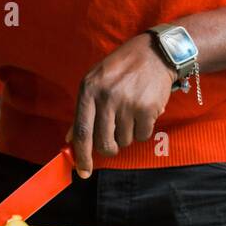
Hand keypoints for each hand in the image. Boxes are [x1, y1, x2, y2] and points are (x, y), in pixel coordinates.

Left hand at [68, 34, 174, 178]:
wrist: (155, 53)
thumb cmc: (122, 68)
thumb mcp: (96, 81)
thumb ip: (83, 110)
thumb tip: (71, 138)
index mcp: (89, 90)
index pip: (83, 131)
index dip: (82, 155)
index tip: (83, 172)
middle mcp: (106, 97)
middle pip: (104, 142)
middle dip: (109, 148)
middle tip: (114, 143)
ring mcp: (128, 103)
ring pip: (124, 141)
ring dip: (128, 134)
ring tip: (131, 114)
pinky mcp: (147, 108)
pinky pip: (142, 136)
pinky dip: (143, 129)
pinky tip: (144, 112)